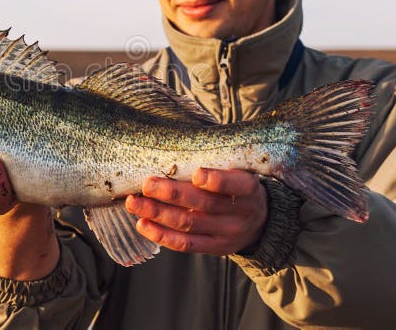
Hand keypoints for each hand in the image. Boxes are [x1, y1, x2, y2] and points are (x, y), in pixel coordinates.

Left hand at [125, 169, 267, 254]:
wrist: (261, 223)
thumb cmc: (239, 188)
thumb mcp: (241, 172)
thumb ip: (217, 163)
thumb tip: (174, 148)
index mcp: (248, 188)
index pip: (236, 184)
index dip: (217, 180)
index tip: (197, 173)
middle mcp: (239, 212)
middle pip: (203, 203)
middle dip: (172, 193)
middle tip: (147, 184)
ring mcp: (226, 233)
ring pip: (188, 223)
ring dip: (157, 213)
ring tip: (134, 203)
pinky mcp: (213, 248)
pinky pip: (185, 244)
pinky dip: (161, 235)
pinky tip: (142, 224)